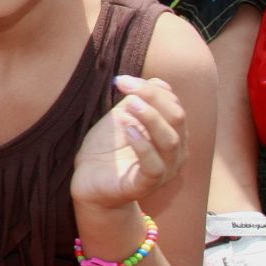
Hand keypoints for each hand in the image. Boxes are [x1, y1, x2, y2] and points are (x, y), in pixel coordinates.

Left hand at [71, 75, 187, 209]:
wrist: (88, 184)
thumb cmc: (106, 151)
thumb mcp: (121, 121)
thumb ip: (137, 103)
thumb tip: (157, 81)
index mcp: (172, 134)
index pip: (174, 105)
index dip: (152, 88)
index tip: (122, 79)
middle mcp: (175, 153)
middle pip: (176, 118)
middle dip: (152, 97)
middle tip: (125, 85)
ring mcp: (164, 171)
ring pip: (170, 140)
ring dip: (150, 117)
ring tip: (128, 103)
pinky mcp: (145, 186)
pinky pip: (154, 166)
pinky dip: (143, 145)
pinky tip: (128, 129)